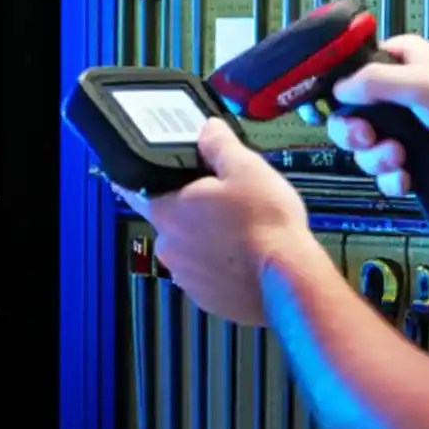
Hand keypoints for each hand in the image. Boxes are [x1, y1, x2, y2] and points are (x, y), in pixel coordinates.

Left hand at [114, 118, 310, 325]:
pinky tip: (246, 257)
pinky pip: (207, 275)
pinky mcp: (207, 300)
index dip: (154, 179)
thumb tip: (206, 129)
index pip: (138, 191)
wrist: (289, 280)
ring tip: (242, 231)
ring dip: (208, 240)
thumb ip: (218, 143)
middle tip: (226, 200)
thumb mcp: (245, 166)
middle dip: (193, 210)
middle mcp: (168, 248)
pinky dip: (221, 266)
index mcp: (167, 212)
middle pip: (172, 220)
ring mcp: (186, 278)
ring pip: (190, 249)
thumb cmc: (265, 222)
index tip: (168, 174)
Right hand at [327, 34, 428, 195]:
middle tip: (370, 140)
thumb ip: (376, 81)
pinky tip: (405, 180)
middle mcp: (398, 92)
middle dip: (357, 136)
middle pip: (352, 116)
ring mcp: (406, 127)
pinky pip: (386, 169)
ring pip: (367, 148)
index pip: (352, 73)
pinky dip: (392, 178)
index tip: (344, 114)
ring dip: (377, 160)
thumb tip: (338, 89)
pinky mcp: (415, 157)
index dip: (341, 95)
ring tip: (400, 162)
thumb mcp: (423, 84)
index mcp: (400, 61)